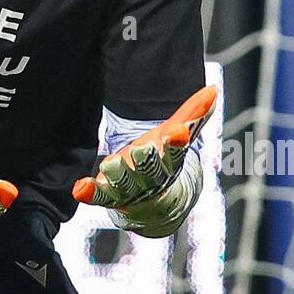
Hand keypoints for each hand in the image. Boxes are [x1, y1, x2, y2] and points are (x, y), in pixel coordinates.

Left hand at [73, 86, 216, 235]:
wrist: (156, 204)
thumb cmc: (164, 162)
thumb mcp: (177, 137)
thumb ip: (194, 115)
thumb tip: (213, 89)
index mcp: (169, 164)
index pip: (176, 154)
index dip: (176, 144)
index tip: (179, 131)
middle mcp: (152, 180)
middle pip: (152, 171)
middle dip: (147, 161)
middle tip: (143, 148)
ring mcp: (131, 191)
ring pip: (126, 184)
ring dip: (119, 175)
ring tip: (111, 163)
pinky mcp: (110, 196)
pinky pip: (100, 196)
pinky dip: (91, 192)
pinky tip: (80, 188)